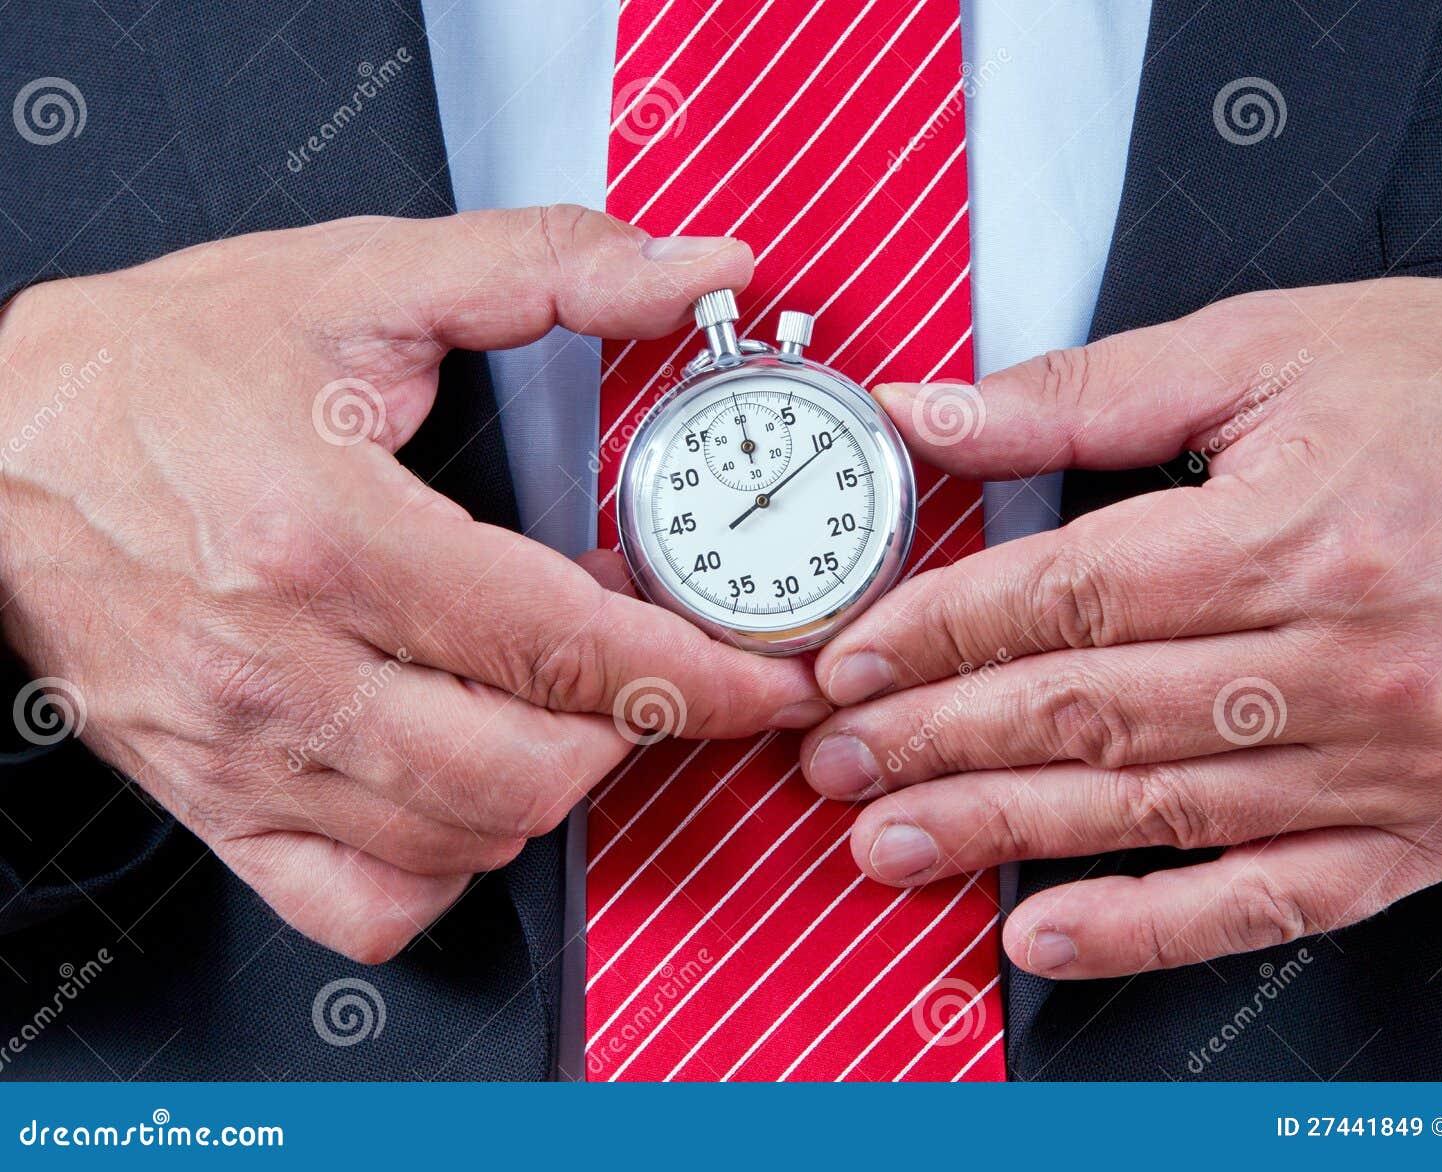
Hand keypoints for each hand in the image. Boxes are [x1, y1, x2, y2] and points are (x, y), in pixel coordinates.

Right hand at [0, 206, 823, 961]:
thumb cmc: (161, 366)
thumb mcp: (359, 277)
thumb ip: (552, 266)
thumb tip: (698, 271)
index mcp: (331, 535)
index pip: (566, 649)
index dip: (699, 675)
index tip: (764, 675)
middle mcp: (285, 666)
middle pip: (529, 771)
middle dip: (635, 728)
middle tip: (655, 667)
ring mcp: (247, 753)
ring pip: (466, 842)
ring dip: (556, 782)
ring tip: (565, 702)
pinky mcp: (218, 803)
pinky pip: (365, 905)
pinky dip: (450, 864)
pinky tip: (464, 785)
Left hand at [799, 275, 1441, 979]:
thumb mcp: (1271, 348)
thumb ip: (1083, 395)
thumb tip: (931, 417)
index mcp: (1296, 530)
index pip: (1066, 601)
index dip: (940, 634)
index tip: (851, 659)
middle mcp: (1346, 661)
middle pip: (1091, 715)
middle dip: (940, 741)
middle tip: (837, 760)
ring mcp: (1390, 763)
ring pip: (1153, 814)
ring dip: (1004, 834)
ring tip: (893, 841)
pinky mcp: (1424, 825)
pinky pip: (1267, 900)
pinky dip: (1149, 928)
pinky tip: (1047, 936)